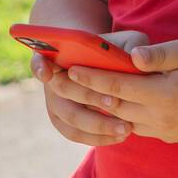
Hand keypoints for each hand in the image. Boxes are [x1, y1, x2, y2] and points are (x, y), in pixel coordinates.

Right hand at [32, 30, 148, 145]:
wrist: (98, 63)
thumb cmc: (113, 50)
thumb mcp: (124, 39)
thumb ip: (130, 44)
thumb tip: (136, 57)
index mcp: (58, 54)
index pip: (40, 58)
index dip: (41, 66)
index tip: (48, 73)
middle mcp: (51, 79)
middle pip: (62, 89)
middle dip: (88, 95)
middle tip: (115, 102)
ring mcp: (54, 102)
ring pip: (70, 117)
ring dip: (97, 124)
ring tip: (125, 128)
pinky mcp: (62, 120)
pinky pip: (75, 133)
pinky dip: (96, 137)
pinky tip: (119, 136)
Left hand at [64, 39, 177, 143]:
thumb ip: (159, 56)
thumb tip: (131, 56)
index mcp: (163, 94)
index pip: (117, 87)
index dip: (92, 78)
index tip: (70, 70)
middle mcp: (161, 118)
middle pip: (113, 107)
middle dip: (87, 94)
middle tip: (63, 83)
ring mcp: (165, 131)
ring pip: (123, 121)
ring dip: (103, 109)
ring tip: (82, 94)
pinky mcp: (170, 137)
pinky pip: (139, 128)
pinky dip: (123, 117)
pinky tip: (114, 106)